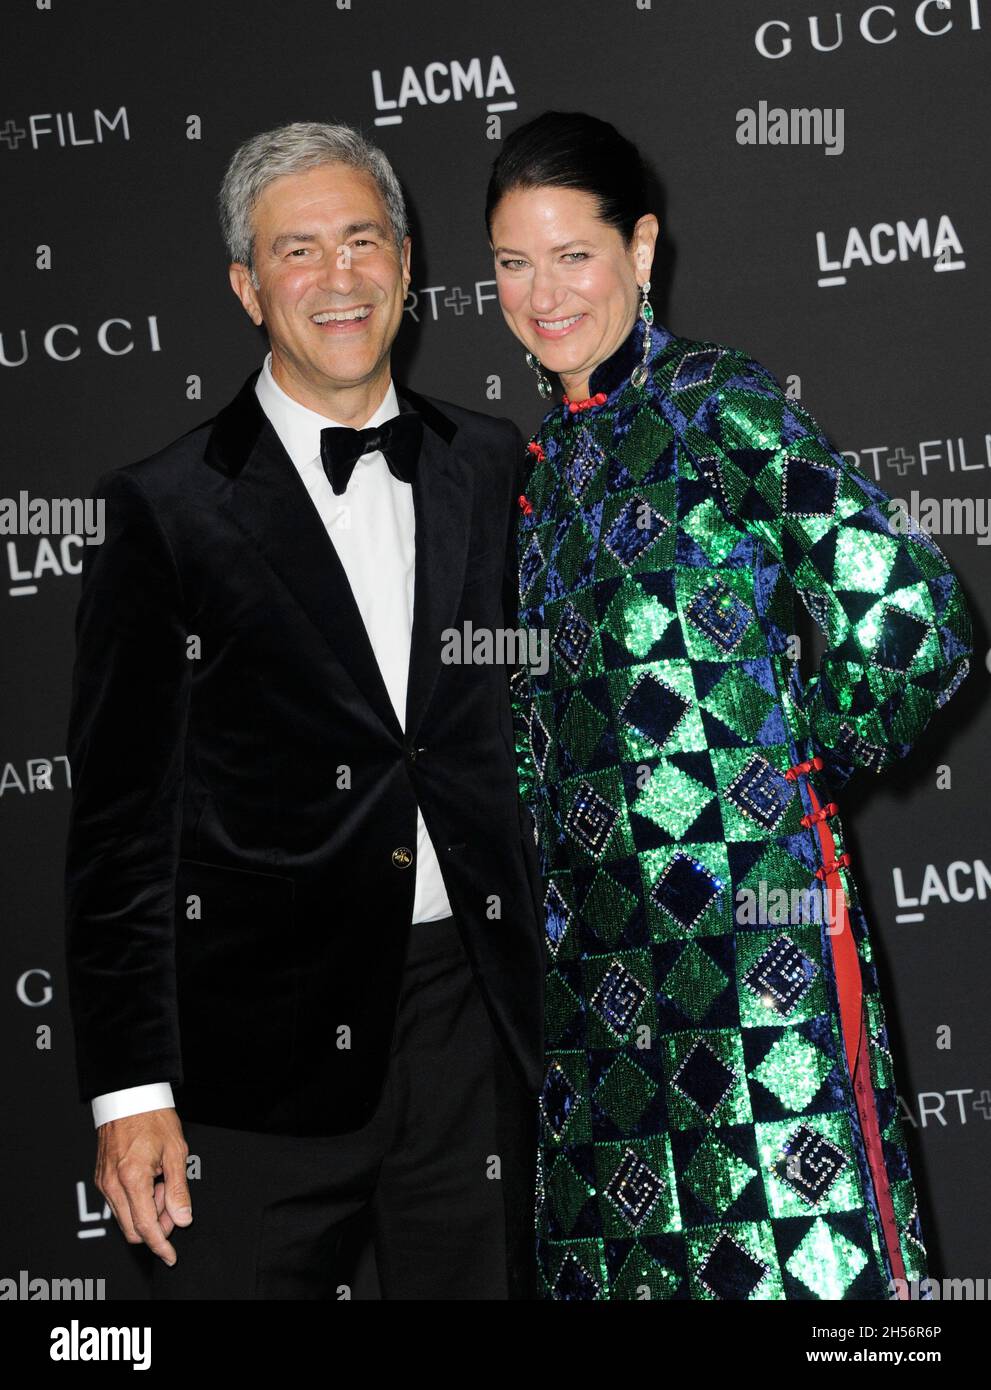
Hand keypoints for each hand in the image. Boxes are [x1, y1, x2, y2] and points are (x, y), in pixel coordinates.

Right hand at [95, 1108, 191, 1264]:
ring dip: (146, 1213)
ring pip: (124, 1218)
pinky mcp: (100, 1178)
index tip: (170, 1256)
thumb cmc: (153, 1118)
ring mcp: (103, 1182)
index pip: (146, 1227)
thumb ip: (178, 1189)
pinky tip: (149, 1181)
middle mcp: (112, 1184)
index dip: (160, 1245)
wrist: (129, 1096)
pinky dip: (135, 1202)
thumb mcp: (175, 1152)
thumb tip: (182, 1219)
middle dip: (156, 1227)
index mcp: (132, 1178)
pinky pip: (118, 1204)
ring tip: (162, 1185)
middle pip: (132, 1229)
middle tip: (173, 1205)